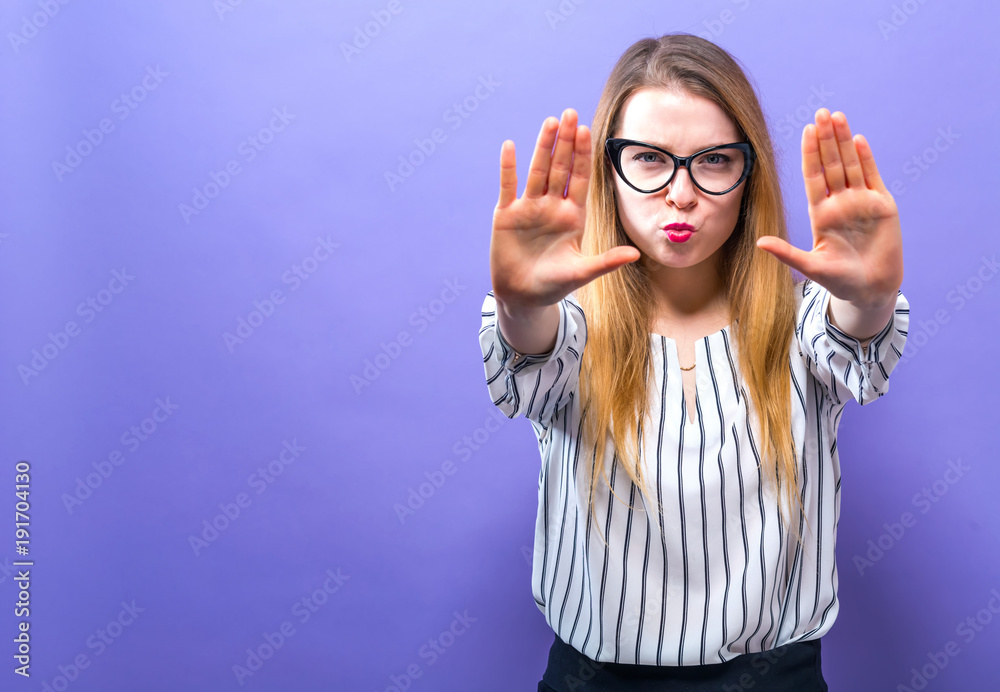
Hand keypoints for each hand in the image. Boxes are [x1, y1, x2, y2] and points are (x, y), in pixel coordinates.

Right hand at [490, 108, 639, 309]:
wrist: (522, 296)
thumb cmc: (553, 285)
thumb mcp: (581, 273)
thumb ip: (606, 262)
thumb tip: (636, 254)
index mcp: (572, 216)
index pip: (579, 179)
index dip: (582, 156)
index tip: (587, 131)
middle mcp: (552, 207)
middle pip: (560, 168)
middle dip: (565, 142)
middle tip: (570, 114)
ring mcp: (528, 208)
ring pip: (537, 171)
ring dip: (543, 147)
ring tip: (550, 122)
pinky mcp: (506, 215)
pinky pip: (508, 186)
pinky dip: (509, 167)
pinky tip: (510, 146)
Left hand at [756, 108, 902, 309]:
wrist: (871, 289)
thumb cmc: (839, 280)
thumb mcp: (811, 267)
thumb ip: (787, 253)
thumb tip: (759, 243)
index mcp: (821, 213)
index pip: (813, 177)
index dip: (810, 154)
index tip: (805, 131)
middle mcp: (840, 202)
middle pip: (831, 164)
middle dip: (826, 139)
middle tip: (820, 113)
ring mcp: (861, 201)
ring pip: (851, 164)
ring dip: (844, 141)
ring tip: (837, 116)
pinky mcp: (882, 205)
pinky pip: (872, 176)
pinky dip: (866, 158)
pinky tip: (857, 139)